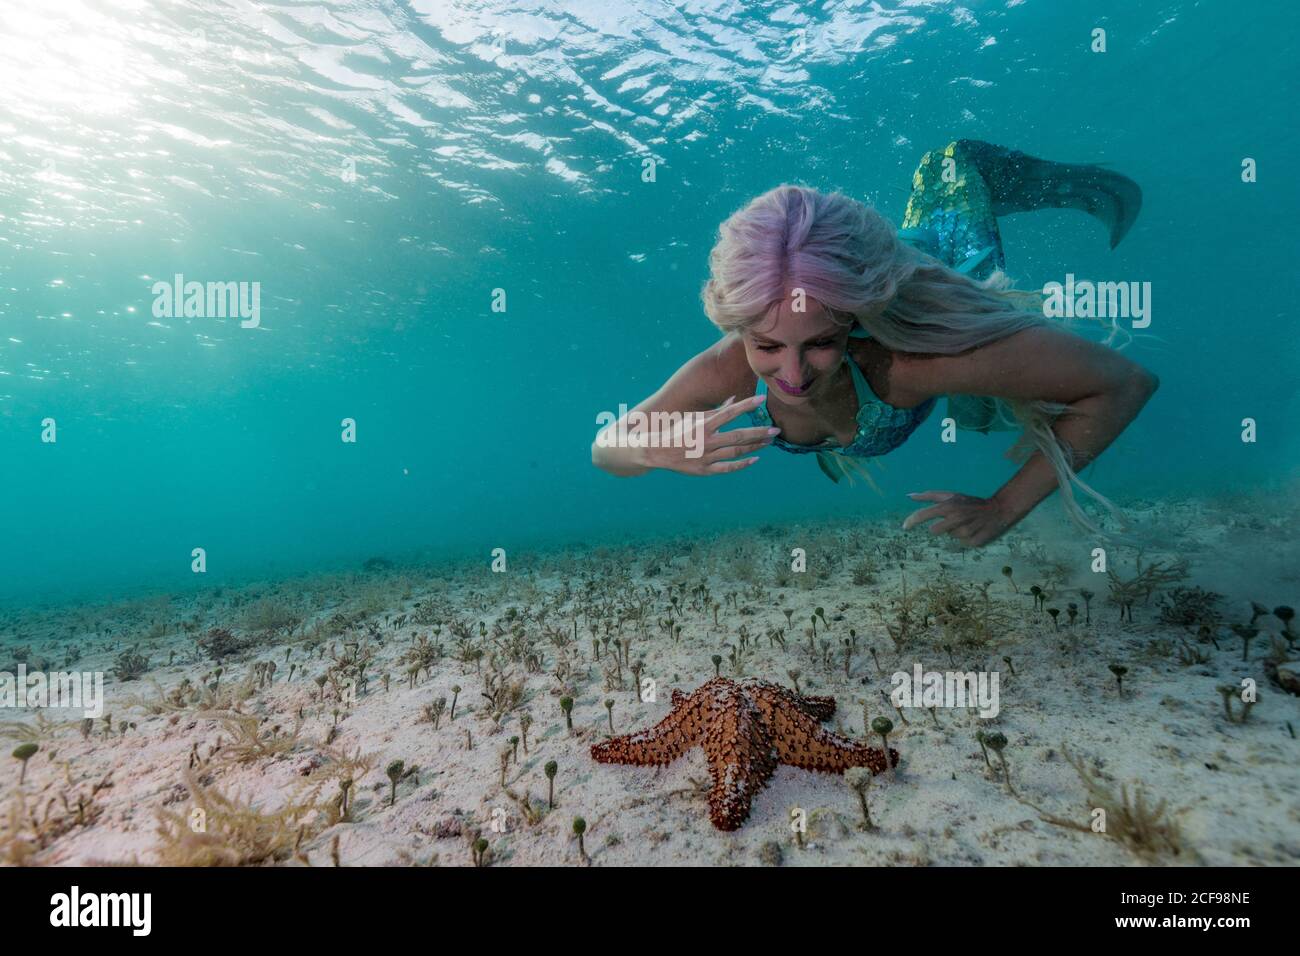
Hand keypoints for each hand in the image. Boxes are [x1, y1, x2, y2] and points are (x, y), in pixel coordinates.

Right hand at [638, 394, 778, 475]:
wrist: (656, 452)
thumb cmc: (677, 431)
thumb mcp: (694, 417)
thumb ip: (715, 411)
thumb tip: (734, 400)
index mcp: (703, 425)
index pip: (729, 412)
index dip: (746, 405)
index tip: (761, 399)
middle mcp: (706, 441)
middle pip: (738, 436)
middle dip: (759, 433)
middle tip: (776, 430)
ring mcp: (706, 457)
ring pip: (736, 452)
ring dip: (754, 447)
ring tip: (768, 442)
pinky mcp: (705, 470)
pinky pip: (727, 468)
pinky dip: (741, 464)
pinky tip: (755, 459)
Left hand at [901, 491, 1015, 547]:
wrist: (998, 510)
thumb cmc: (969, 502)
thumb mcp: (951, 495)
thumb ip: (929, 495)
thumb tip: (909, 495)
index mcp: (948, 506)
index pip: (923, 515)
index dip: (911, 521)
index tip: (904, 526)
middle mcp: (956, 518)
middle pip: (934, 531)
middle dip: (940, 527)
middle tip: (953, 520)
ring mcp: (965, 531)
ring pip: (950, 537)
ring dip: (956, 531)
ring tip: (967, 523)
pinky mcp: (974, 542)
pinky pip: (961, 544)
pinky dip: (966, 538)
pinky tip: (974, 530)